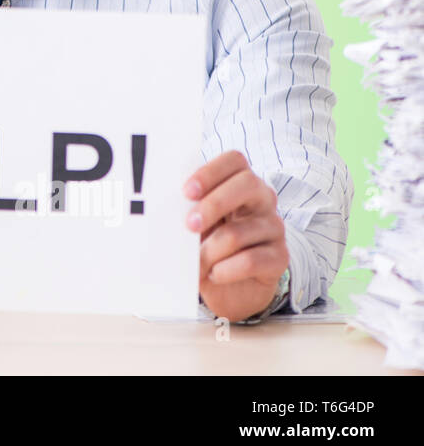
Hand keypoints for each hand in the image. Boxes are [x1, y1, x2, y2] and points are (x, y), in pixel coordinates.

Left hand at [184, 149, 288, 321]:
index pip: (234, 160)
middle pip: (247, 184)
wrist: (233, 285)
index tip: (186, 192)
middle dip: (213, 204)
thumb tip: (165, 210)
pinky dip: (225, 270)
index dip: (210, 172)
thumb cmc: (210, 242)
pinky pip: (251, 260)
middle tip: (189, 226)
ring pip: (239, 231)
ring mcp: (274, 227)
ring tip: (195, 263)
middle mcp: (263, 199)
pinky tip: (214, 274)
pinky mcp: (279, 256)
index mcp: (240, 182)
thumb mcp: (198, 223)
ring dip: (209, 250)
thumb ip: (189, 210)